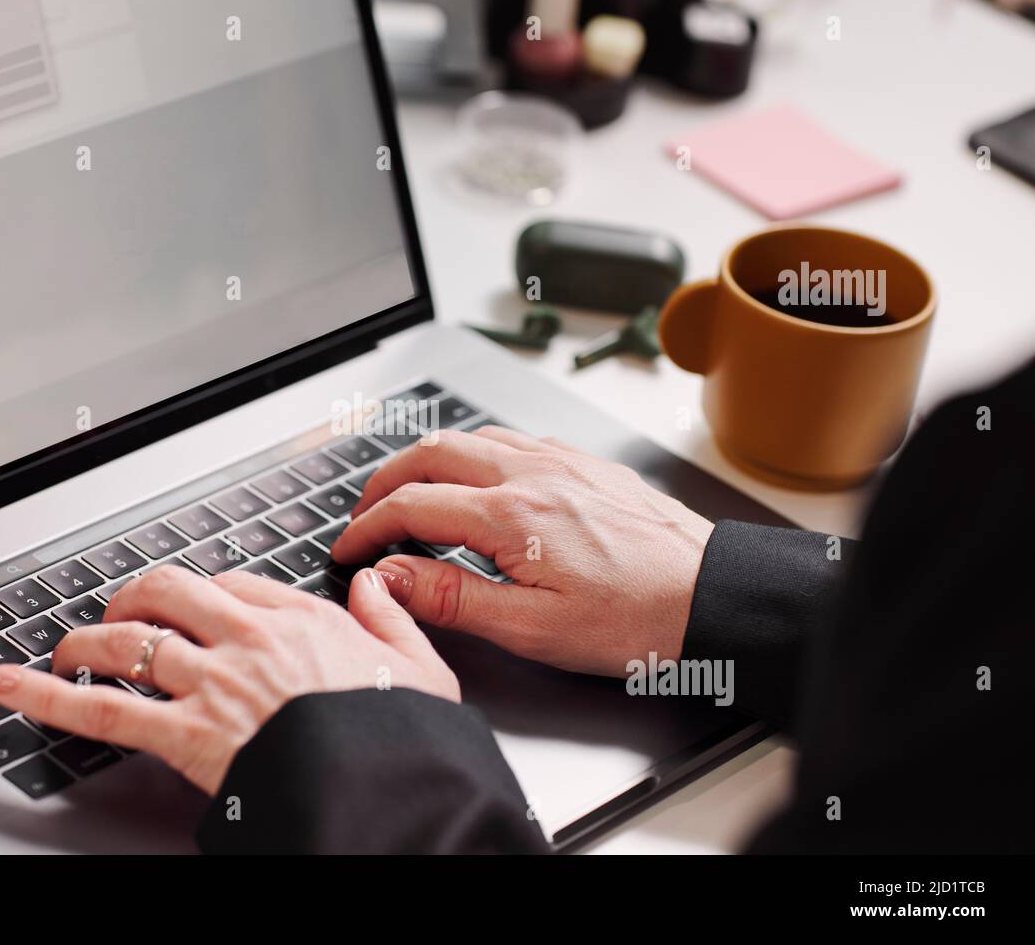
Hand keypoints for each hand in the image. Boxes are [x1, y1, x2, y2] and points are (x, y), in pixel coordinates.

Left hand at [0, 565, 458, 794]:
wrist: (385, 786)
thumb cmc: (401, 737)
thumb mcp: (422, 667)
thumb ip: (393, 618)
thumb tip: (374, 583)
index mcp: (303, 620)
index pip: (233, 584)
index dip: (201, 594)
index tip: (193, 607)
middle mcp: (249, 639)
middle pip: (168, 591)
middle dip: (133, 597)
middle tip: (120, 612)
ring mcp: (212, 682)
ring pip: (127, 641)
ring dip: (85, 641)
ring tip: (63, 650)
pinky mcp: (185, 733)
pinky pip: (103, 708)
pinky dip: (46, 695)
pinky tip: (11, 686)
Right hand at [330, 426, 712, 675]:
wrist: (714, 597)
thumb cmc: (637, 620)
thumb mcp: (532, 627)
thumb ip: (452, 597)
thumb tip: (389, 575)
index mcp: (512, 515)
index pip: (412, 506)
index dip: (367, 528)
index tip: (349, 550)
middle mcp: (533, 473)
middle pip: (431, 452)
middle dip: (385, 479)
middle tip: (365, 513)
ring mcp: (563, 461)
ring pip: (473, 436)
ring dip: (428, 459)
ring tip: (410, 492)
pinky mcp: (588, 464)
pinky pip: (514, 438)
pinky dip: (476, 452)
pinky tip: (480, 478)